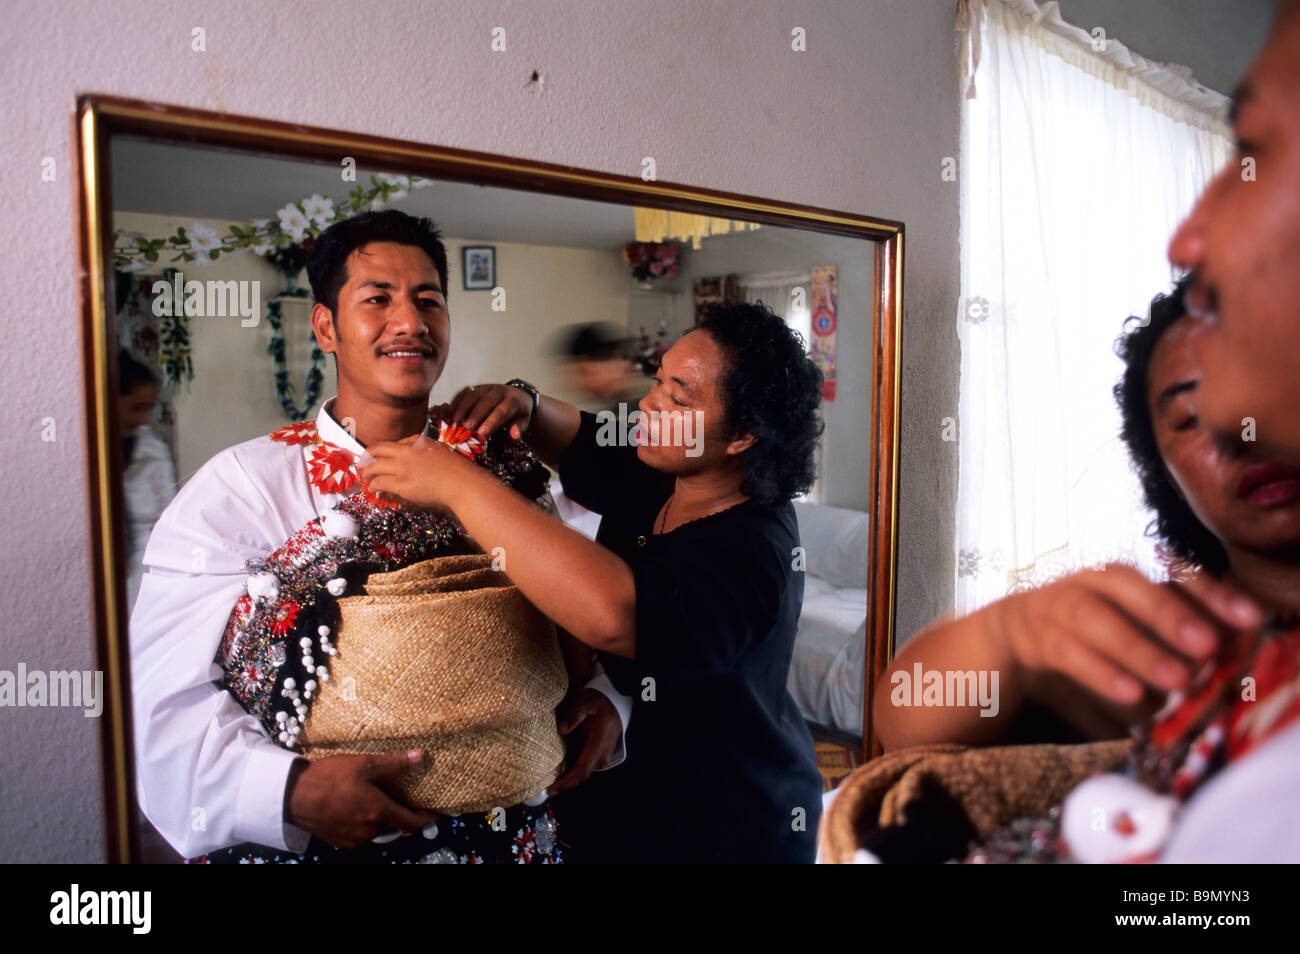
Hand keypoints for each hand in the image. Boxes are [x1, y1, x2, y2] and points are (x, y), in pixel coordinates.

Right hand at [285, 750, 438, 848]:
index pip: (411, 823)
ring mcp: (352, 838)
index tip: (434, 817)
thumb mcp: (364, 764)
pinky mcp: (338, 840)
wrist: (293, 797)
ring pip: (376, 832)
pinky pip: (359, 835)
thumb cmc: (329, 778)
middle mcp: (368, 831)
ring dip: (381, 822)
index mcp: (378, 812)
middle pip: (394, 828)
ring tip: (376, 803)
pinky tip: (356, 809)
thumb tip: (419, 757)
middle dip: (400, 818)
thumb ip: (393, 764)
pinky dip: (364, 825)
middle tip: (401, 802)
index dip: (425, 821)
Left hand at [360, 434, 466, 510]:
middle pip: (377, 450)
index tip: (379, 456)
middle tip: (363, 464)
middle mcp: (406, 451)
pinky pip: (380, 482)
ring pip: (374, 466)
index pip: (392, 444)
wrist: (461, 482)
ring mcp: (402, 467)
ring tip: (365, 478)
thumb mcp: (440, 450)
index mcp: (417, 441)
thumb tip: (414, 458)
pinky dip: (373, 486)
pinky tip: (373, 489)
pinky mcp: (401, 484)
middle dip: (367, 457)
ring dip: (367, 473)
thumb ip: (425, 450)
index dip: (382, 451)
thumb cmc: (457, 470)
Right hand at [445, 383, 533, 440]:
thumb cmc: (519, 412)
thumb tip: (514, 435)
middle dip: (475, 414)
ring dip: (462, 407)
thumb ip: (519, 428)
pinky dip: (457, 401)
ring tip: (454, 420)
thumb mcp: (524, 421)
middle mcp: (499, 390)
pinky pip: (465, 391)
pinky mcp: (478, 386)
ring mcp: (487, 387)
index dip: (491, 422)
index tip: (481, 433)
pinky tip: (450, 412)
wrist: (518, 395)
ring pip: (473, 394)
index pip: (501, 411)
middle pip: (485, 402)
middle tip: (466, 427)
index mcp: (512, 400)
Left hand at [548, 689, 620, 794]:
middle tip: (545, 789)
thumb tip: (561, 729)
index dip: (566, 781)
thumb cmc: (598, 703)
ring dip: (568, 779)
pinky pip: (585, 767)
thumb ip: (574, 714)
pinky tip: (559, 771)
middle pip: (581, 775)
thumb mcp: (585, 703)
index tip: (551, 789)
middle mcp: (602, 754)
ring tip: (549, 782)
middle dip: (564, 784)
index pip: (582, 769)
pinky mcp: (599, 755)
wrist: (614, 704)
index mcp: (598, 743)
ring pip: (583, 773)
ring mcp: (602, 756)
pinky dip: (572, 772)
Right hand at [992, 564, 1264, 708]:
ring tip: (1179, 680)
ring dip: (1138, 647)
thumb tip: (1222, 657)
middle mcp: (1081, 578)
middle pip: (1125, 582)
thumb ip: (1164, 638)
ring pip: (1092, 616)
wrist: (993, 645)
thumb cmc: (1076, 640)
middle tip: (1209, 646)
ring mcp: (1050, 604)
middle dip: (1169, 612)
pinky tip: (1130, 695)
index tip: (1249, 619)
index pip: (1165, 570)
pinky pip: (1064, 651)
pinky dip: (1099, 671)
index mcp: (1114, 572)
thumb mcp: (1123, 631)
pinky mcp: (1028, 637)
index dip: (1208, 591)